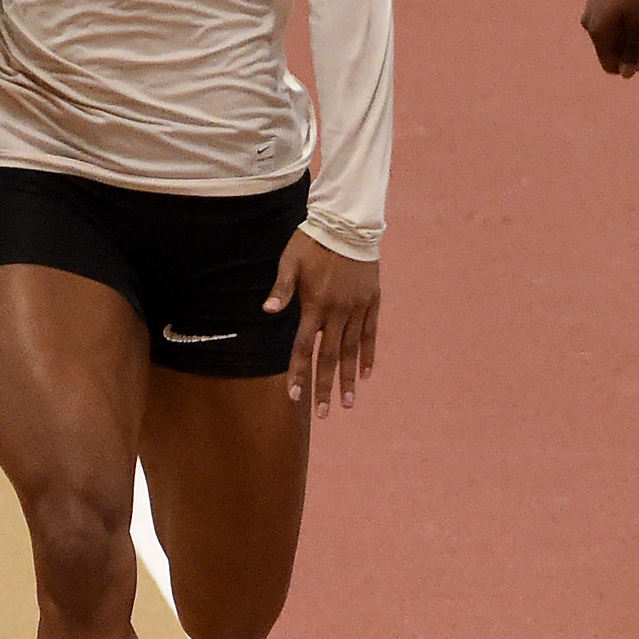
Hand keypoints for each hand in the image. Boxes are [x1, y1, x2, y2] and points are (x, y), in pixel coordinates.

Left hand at [264, 229, 380, 414]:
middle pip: (330, 356)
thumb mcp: (290, 262)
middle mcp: (338, 311)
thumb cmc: (312, 242)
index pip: (304, 347)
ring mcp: (357, 308)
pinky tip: (366, 374)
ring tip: (348, 404)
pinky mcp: (372, 301)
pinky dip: (368, 355)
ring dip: (348, 379)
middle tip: (325, 414)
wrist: (348, 223)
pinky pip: (370, 333)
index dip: (298, 372)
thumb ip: (281, 290)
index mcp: (315, 304)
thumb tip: (267, 312)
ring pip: (352, 350)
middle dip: (325, 387)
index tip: (295, 397)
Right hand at [581, 0, 638, 76]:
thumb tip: (626, 75)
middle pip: (619, 48)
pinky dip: (638, 13)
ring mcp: (595, 8)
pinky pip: (621, 15)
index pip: (612, 66)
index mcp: (598, 33)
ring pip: (623, 30)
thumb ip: (633, 52)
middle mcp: (591, 23)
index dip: (633, 64)